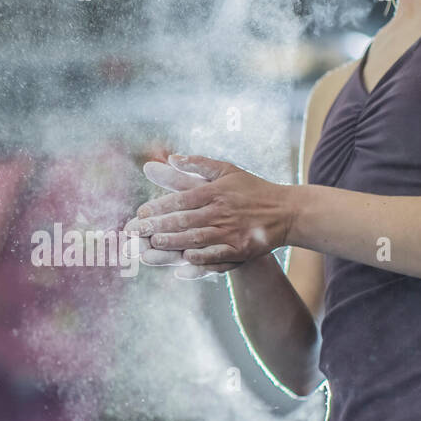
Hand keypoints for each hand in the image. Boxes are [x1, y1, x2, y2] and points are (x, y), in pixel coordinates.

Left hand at [124, 154, 295, 276]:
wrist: (285, 211)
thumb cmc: (251, 189)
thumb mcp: (226, 170)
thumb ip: (197, 164)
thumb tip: (169, 157)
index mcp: (216, 191)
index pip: (181, 199)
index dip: (159, 207)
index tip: (140, 213)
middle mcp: (221, 211)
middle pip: (184, 220)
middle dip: (157, 226)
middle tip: (134, 232)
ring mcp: (231, 232)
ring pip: (196, 239)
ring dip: (172, 243)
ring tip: (151, 245)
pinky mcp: (240, 250)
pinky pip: (217, 256)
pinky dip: (199, 261)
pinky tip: (182, 263)